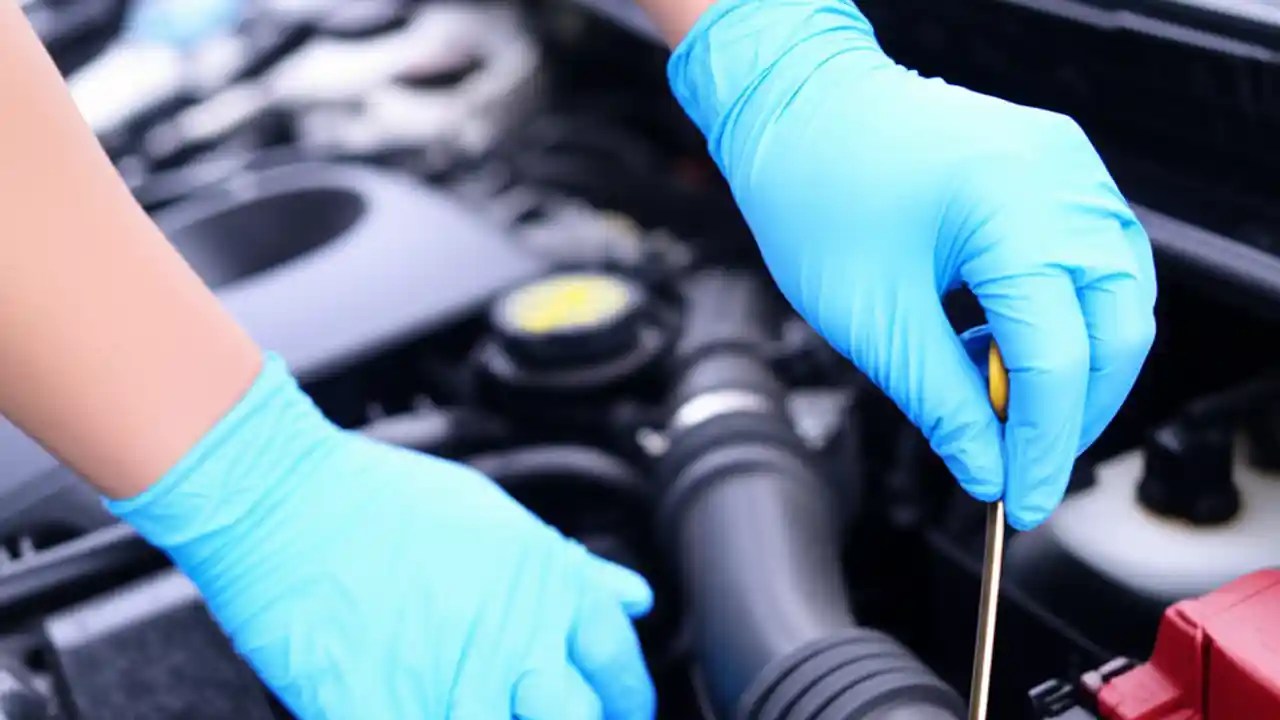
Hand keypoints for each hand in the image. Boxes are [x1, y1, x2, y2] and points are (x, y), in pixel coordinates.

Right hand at [109, 354, 655, 719]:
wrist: (282, 501)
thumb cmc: (382, 502)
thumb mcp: (496, 518)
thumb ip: (569, 569)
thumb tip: (633, 598)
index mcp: (545, 585)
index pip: (617, 661)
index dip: (628, 696)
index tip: (620, 707)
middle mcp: (514, 638)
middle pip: (582, 717)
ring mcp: (453, 684)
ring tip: (498, 718)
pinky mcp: (389, 714)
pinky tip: (432, 715)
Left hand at [668, 0, 1155, 529]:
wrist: (797, 110)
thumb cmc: (815, 187)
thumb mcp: (872, 319)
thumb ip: (941, 403)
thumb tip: (988, 468)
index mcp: (1013, 207)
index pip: (1058, 356)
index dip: (1045, 443)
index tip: (1024, 498)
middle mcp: (1062, 179)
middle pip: (1115, 331)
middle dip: (1074, 411)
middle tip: (1020, 462)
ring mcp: (1068, 169)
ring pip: (1116, 299)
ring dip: (1072, 367)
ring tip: (998, 402)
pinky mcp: (1056, 173)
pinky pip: (1090, 262)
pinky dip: (1059, 318)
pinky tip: (997, 347)